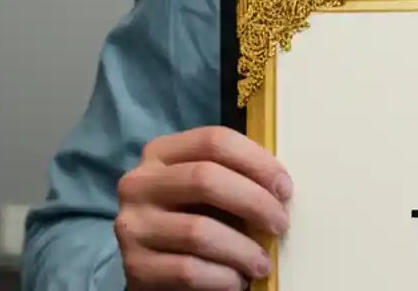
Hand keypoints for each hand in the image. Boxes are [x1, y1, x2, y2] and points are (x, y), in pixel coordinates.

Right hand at [115, 127, 292, 289]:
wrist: (155, 267)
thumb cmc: (193, 218)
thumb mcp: (208, 190)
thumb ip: (235, 177)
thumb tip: (281, 188)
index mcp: (162, 152)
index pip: (214, 141)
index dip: (257, 162)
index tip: (285, 188)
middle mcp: (140, 183)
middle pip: (205, 179)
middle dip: (254, 202)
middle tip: (280, 224)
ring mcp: (132, 224)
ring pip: (198, 230)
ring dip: (242, 250)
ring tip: (262, 263)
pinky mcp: (134, 265)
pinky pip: (187, 269)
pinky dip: (221, 277)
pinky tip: (237, 280)